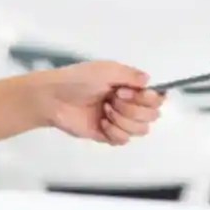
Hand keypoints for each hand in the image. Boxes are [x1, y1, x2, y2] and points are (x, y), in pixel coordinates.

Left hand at [34, 62, 164, 144]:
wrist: (54, 99)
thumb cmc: (76, 80)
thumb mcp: (105, 69)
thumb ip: (130, 75)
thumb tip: (148, 80)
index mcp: (130, 87)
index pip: (156, 98)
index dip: (147, 98)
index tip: (126, 91)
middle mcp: (128, 104)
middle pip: (152, 116)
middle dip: (133, 109)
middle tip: (113, 100)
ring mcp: (119, 120)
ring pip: (141, 130)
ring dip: (123, 120)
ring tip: (105, 111)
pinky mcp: (108, 135)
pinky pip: (124, 140)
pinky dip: (114, 132)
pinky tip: (102, 123)